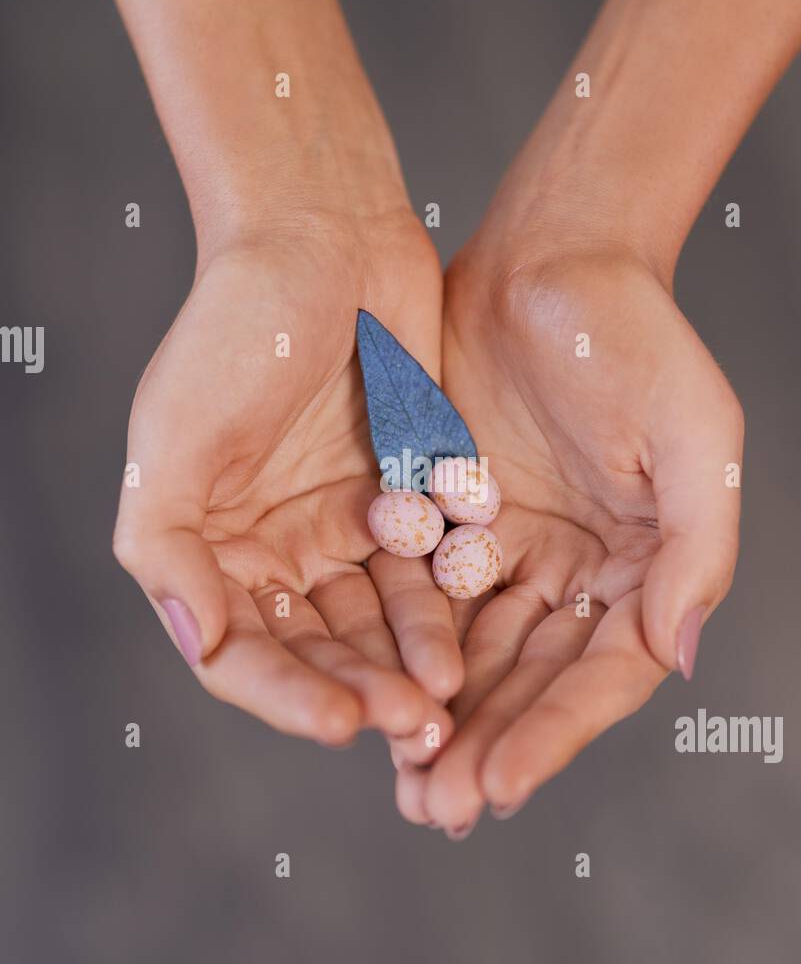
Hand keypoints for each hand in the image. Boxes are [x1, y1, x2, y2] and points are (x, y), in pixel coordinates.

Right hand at [113, 209, 462, 753]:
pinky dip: (442, 606)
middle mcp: (272, 549)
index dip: (286, 694)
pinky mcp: (406, 498)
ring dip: (408, 661)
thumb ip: (167, 549)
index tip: (341, 722)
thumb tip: (198, 642)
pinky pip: (426, 568)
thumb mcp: (172, 438)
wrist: (322, 238)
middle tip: (413, 725)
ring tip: (445, 696)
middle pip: (315, 648)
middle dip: (359, 689)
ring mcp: (340, 527)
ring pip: (377, 622)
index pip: (240, 650)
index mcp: (206, 547)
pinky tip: (469, 639)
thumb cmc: (230, 329)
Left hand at [394, 233, 742, 832]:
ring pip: (473, 654)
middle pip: (531, 682)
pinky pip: (421, 596)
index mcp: (647, 570)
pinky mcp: (452, 520)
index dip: (552, 735)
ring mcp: (514, 551)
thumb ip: (697, 548)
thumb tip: (680, 658)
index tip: (497, 790)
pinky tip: (367, 695)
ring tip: (400, 785)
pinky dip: (398, 648)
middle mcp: (582, 575)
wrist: (552, 258)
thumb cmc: (640, 338)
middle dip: (484, 747)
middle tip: (433, 812)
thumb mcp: (695, 434)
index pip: (600, 675)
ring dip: (438, 718)